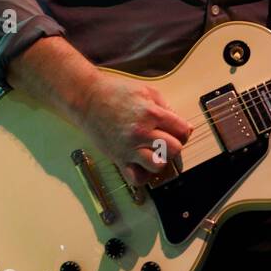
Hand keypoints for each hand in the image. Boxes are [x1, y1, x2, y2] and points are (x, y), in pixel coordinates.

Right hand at [76, 74, 194, 185]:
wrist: (87, 98)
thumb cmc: (116, 92)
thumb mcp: (147, 92)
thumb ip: (167, 108)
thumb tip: (182, 126)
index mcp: (151, 114)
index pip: (183, 131)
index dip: (184, 131)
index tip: (178, 130)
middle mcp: (141, 133)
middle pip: (175, 150)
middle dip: (175, 145)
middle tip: (168, 140)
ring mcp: (129, 148)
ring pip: (158, 166)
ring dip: (161, 160)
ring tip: (156, 152)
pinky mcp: (118, 158)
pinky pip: (136, 179)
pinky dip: (143, 176)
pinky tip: (144, 165)